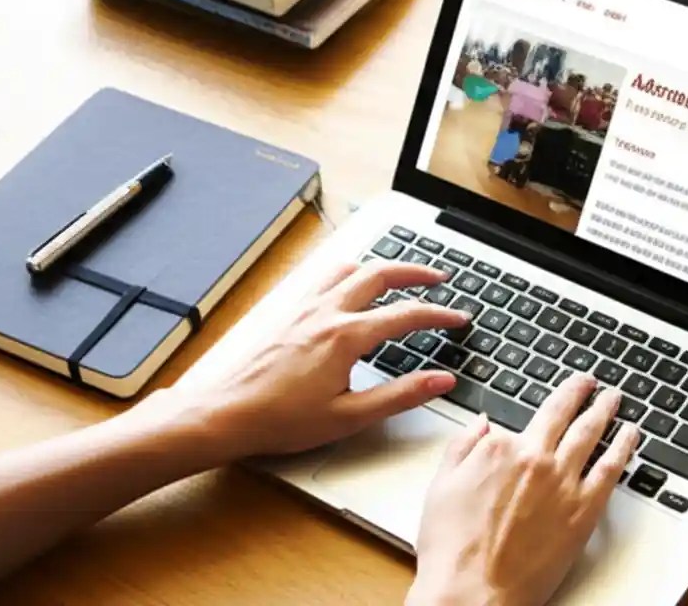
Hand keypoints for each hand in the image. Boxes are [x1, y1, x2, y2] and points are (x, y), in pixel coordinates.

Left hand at [156, 260, 469, 462]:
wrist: (227, 414)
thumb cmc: (282, 420)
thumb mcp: (350, 416)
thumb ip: (401, 395)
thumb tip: (441, 381)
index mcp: (346, 337)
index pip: (406, 315)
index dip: (439, 315)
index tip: (459, 318)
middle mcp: (326, 313)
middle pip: (380, 274)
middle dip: (415, 272)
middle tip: (439, 279)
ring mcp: (305, 309)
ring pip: (351, 270)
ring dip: (382, 267)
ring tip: (402, 275)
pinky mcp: (289, 313)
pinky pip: (325, 278)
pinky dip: (350, 273)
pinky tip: (352, 285)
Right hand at [408, 375, 641, 605]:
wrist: (474, 592)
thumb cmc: (453, 549)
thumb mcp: (441, 486)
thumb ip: (463, 447)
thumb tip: (482, 424)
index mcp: (501, 448)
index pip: (527, 419)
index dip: (546, 404)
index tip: (557, 394)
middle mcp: (536, 459)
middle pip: (566, 415)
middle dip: (581, 392)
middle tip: (592, 382)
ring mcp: (564, 484)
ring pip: (592, 434)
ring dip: (605, 411)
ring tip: (614, 398)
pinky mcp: (584, 511)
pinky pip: (611, 470)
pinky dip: (624, 447)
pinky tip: (630, 436)